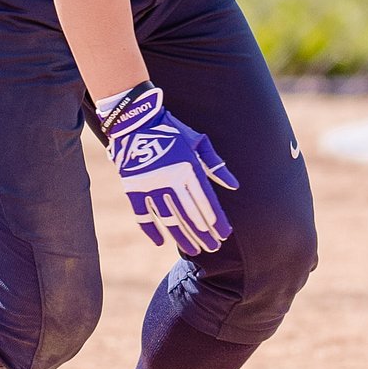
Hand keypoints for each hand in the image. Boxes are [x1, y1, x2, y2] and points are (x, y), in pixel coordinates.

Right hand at [100, 84, 239, 254]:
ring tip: (194, 249)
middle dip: (204, 233)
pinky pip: (143, 216)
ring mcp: (150, 185)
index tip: (225, 234)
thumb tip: (234, 186)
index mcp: (189, 166)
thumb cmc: (171, 129)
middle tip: (213, 246)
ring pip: (170, 219)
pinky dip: (151, 230)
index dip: (217, 220)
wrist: (135, 119)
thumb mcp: (198, 141)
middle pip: (191, 214)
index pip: (206, 201)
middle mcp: (171, 178)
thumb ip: (216, 164)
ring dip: (183, 237)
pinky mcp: (133, 189)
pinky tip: (161, 241)